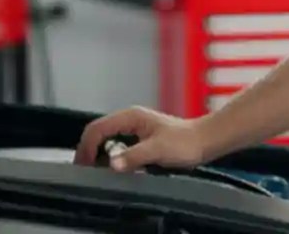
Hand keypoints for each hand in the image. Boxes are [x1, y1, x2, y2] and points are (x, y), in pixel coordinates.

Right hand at [74, 106, 208, 171]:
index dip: (86, 147)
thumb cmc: (185, 142)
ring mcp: (134, 128)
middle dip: (88, 151)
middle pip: (98, 133)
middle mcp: (129, 120)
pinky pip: (117, 146)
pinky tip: (113, 168)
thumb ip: (134, 156)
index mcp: (130, 117)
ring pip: (106, 140)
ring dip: (98, 155)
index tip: (84, 166)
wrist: (204, 141)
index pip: (97, 128)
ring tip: (95, 172)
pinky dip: (110, 157)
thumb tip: (111, 164)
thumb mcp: (158, 150)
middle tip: (85, 172)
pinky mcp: (139, 138)